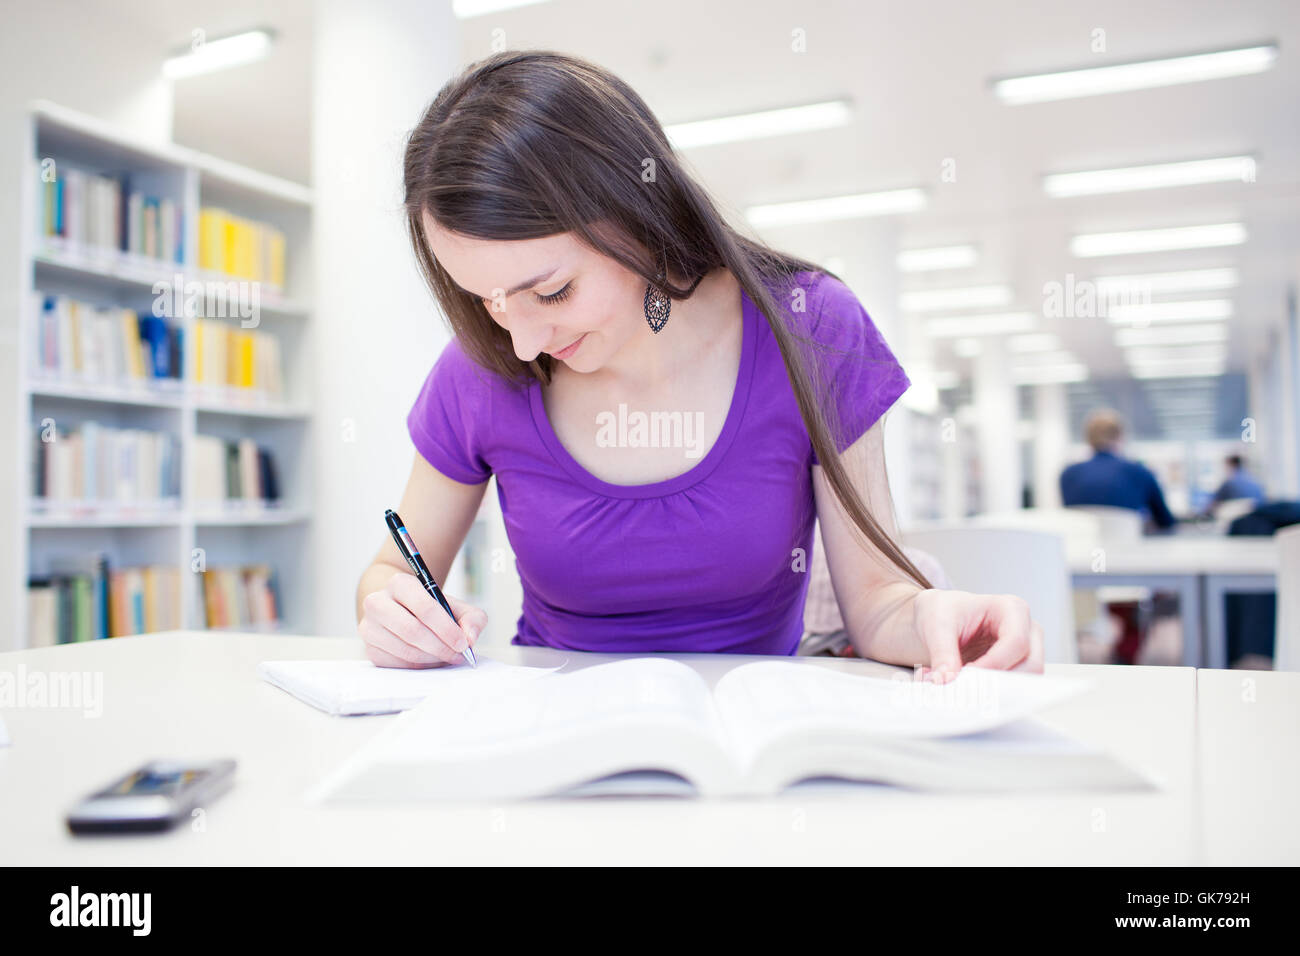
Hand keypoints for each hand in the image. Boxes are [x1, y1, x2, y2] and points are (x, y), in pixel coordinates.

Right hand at [358, 572, 486, 668]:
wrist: (404, 612)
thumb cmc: (433, 609)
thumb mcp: (458, 607)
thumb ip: (472, 619)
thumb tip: (470, 639)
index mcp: (400, 583)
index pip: (424, 607)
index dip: (446, 628)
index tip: (463, 643)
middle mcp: (377, 602)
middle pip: (412, 630)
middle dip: (440, 647)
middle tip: (458, 655)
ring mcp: (369, 627)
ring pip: (404, 650)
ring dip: (431, 659)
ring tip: (446, 657)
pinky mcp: (369, 649)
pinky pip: (397, 664)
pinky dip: (418, 667)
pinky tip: (430, 660)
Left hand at [910, 589, 1043, 682]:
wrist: (939, 618)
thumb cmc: (944, 611)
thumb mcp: (937, 625)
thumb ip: (942, 653)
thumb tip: (945, 680)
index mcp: (1012, 609)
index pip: (1016, 641)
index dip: (993, 663)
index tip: (966, 675)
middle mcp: (1027, 630)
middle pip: (1030, 665)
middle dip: (998, 680)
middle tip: (966, 687)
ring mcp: (1026, 652)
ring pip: (1025, 682)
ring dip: (994, 690)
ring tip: (962, 686)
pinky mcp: (1016, 670)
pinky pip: (1013, 690)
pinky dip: (991, 694)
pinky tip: (968, 689)